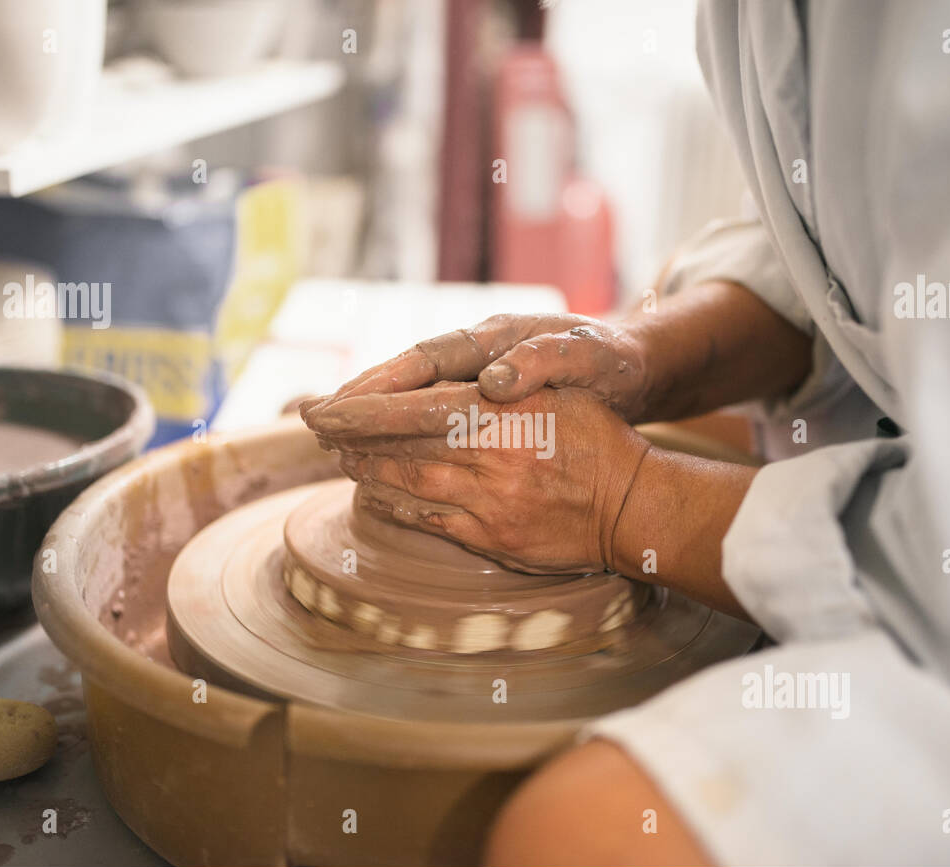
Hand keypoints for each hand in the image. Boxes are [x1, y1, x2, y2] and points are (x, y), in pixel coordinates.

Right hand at [299, 312, 653, 429]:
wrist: (636, 361)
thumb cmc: (612, 360)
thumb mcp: (589, 358)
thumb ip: (543, 364)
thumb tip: (494, 381)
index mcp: (493, 337)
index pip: (422, 361)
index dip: (380, 385)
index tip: (342, 407)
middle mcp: (475, 350)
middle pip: (404, 374)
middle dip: (358, 397)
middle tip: (313, 421)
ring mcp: (477, 370)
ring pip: (412, 392)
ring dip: (372, 411)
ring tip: (332, 435)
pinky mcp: (484, 394)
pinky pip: (430, 408)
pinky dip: (401, 424)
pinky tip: (381, 446)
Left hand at [318, 383, 649, 574]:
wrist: (632, 507)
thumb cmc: (597, 441)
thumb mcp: (555, 396)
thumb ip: (505, 385)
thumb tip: (462, 382)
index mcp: (500, 418)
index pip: (411, 409)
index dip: (359, 410)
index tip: (321, 407)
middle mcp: (488, 461)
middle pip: (398, 449)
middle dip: (349, 439)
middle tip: (316, 428)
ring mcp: (487, 505)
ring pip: (406, 486)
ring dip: (364, 471)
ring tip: (338, 456)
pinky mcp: (491, 539)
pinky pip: (427, 522)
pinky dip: (393, 505)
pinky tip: (372, 495)